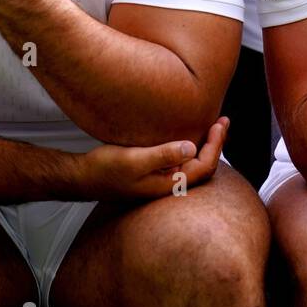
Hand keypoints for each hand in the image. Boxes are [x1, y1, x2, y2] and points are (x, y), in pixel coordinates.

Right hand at [79, 116, 227, 199]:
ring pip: (194, 164)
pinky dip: (192, 147)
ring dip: (206, 145)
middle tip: (224, 121)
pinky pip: (182, 162)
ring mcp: (162, 180)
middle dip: (216, 143)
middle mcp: (169, 185)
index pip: (204, 167)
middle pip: (204, 167)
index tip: (219, 124)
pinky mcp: (155, 174)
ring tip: (214, 126)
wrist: (82, 178)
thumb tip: (191, 147)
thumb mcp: (133, 160)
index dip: (216, 145)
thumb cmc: (104, 170)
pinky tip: (191, 136)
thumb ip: (162, 155)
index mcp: (168, 185)